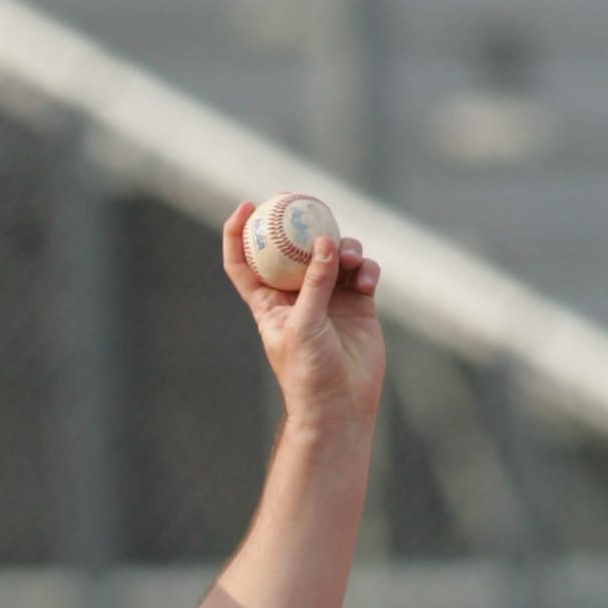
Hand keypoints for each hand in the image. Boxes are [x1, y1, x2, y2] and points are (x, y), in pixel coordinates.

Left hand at [222, 203, 383, 432]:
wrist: (341, 405)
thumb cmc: (310, 374)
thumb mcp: (304, 325)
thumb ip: (314, 282)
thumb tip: (323, 240)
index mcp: (269, 304)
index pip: (245, 264)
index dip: (239, 234)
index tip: (246, 206)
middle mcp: (297, 297)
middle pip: (293, 248)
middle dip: (300, 223)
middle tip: (308, 202)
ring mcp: (329, 298)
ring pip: (334, 254)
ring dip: (343, 247)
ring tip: (350, 258)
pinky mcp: (358, 303)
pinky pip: (362, 271)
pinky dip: (366, 268)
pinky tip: (368, 278)